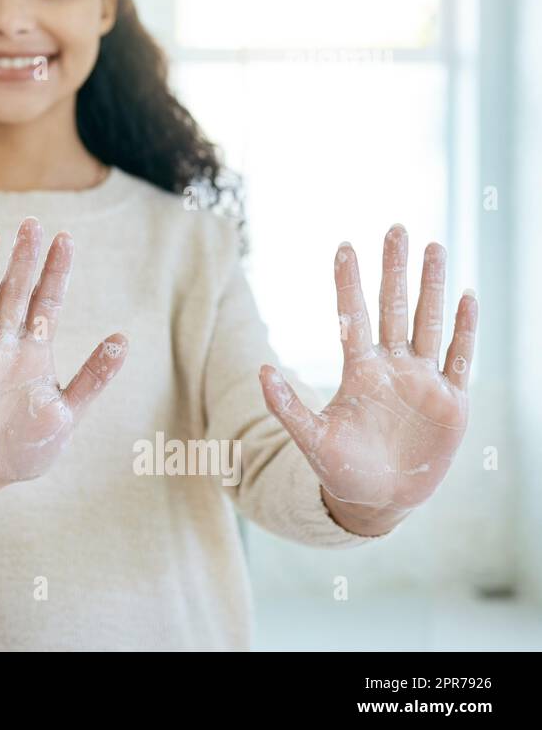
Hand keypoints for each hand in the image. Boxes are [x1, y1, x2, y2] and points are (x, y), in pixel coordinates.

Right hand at [0, 218, 128, 502]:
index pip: (47, 304)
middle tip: (30, 224)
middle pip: (13, 297)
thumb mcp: (67, 413)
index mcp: (34, 353)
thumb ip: (93, 377)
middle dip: (22, 262)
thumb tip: (123, 338)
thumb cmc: (24, 447)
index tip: (65, 239)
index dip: (55, 273)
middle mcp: (3, 349)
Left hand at [259, 224, 477, 514]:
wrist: (376, 500)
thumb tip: (262, 370)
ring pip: (429, 322)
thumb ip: (286, 406)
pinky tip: (466, 297)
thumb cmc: (339, 469)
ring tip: (433, 247)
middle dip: (395, 269)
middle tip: (396, 228)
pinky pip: (460, 358)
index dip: (348, 282)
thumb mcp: (310, 439)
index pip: (354, 316)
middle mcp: (392, 367)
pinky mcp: (451, 402)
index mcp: (359, 371)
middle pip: (395, 307)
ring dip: (432, 286)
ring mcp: (423, 381)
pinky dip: (464, 329)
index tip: (344, 246)